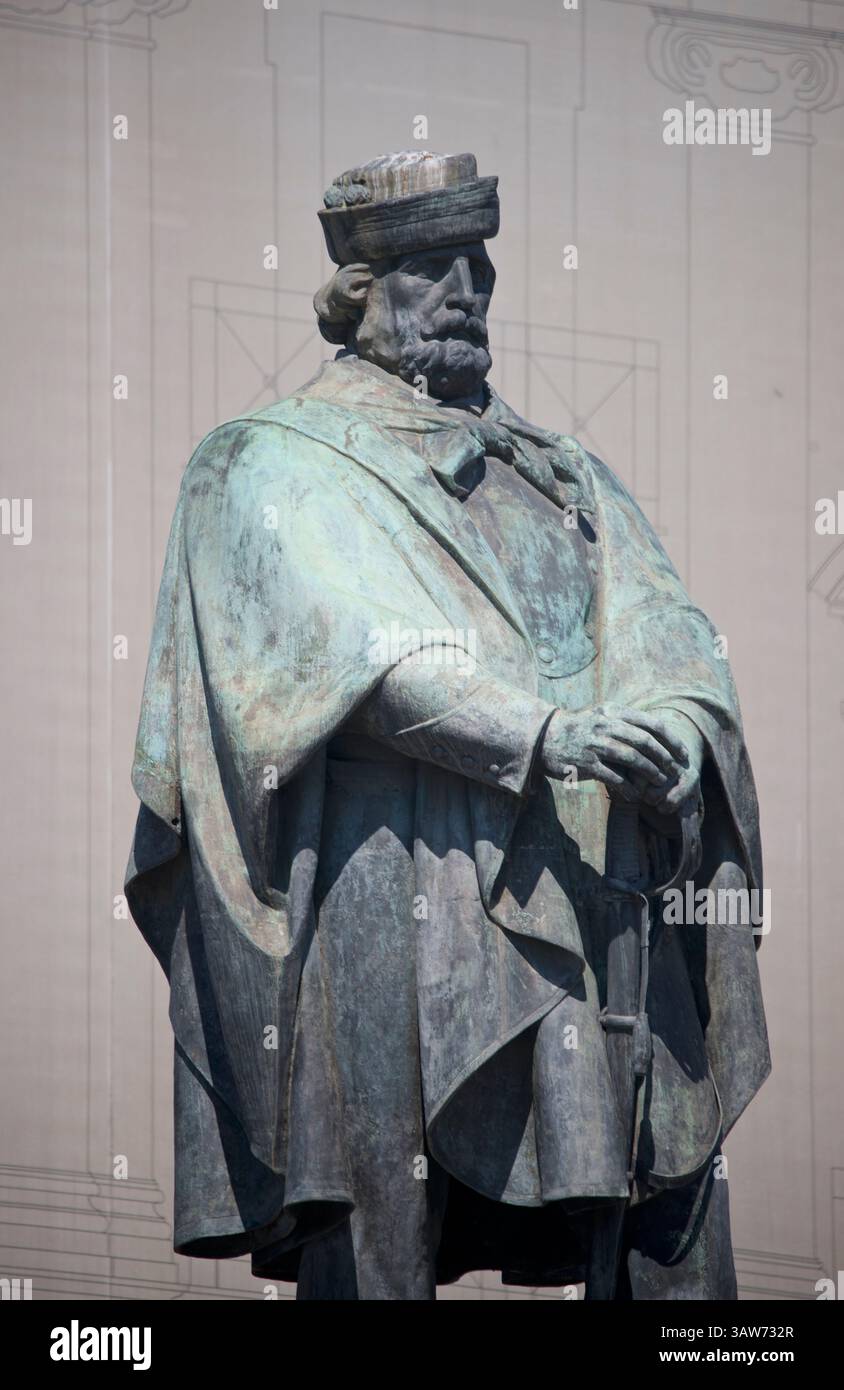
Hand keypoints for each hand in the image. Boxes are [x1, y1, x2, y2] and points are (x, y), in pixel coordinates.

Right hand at [541, 705, 691, 805]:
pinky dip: (628, 787)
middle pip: (645, 741)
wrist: (545, 737)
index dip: (671, 739)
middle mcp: (606, 725)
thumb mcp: (602, 715)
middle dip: (665, 758)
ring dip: (650, 772)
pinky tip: (636, 795)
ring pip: (632, 758)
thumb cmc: (580, 728)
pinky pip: (614, 777)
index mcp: (614, 711)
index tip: (682, 753)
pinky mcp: (586, 763)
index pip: (651, 723)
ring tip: (660, 782)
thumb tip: (655, 733)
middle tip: (675, 770)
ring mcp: (595, 744)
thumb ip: (626, 721)